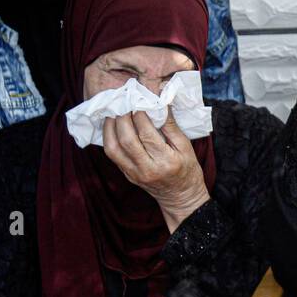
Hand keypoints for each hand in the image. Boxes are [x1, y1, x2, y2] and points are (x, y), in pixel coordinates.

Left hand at [102, 107, 209, 231]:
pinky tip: (112, 126)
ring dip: (109, 127)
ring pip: (113, 148)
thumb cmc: (188, 170)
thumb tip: (161, 103)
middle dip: (122, 118)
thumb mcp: (186, 148)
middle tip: (123, 102)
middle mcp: (147, 169)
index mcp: (166, 161)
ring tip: (113, 112)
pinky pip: (112, 155)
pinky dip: (109, 138)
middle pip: (127, 140)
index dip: (140, 115)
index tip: (139, 99)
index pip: (147, 134)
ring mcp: (134, 174)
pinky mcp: (127, 175)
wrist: (180, 197)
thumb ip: (172, 126)